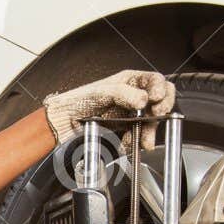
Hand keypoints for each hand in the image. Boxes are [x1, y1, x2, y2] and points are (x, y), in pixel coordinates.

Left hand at [42, 70, 176, 148]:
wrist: (63, 123)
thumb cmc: (77, 101)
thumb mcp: (102, 92)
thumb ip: (123, 93)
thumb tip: (143, 99)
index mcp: (129, 81)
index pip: (155, 81)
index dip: (160, 89)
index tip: (156, 100)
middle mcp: (132, 96)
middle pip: (159, 101)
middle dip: (160, 111)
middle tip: (156, 117)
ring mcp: (130, 113)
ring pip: (150, 122)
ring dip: (148, 132)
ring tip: (142, 139)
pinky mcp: (125, 129)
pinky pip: (139, 135)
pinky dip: (136, 141)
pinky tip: (128, 142)